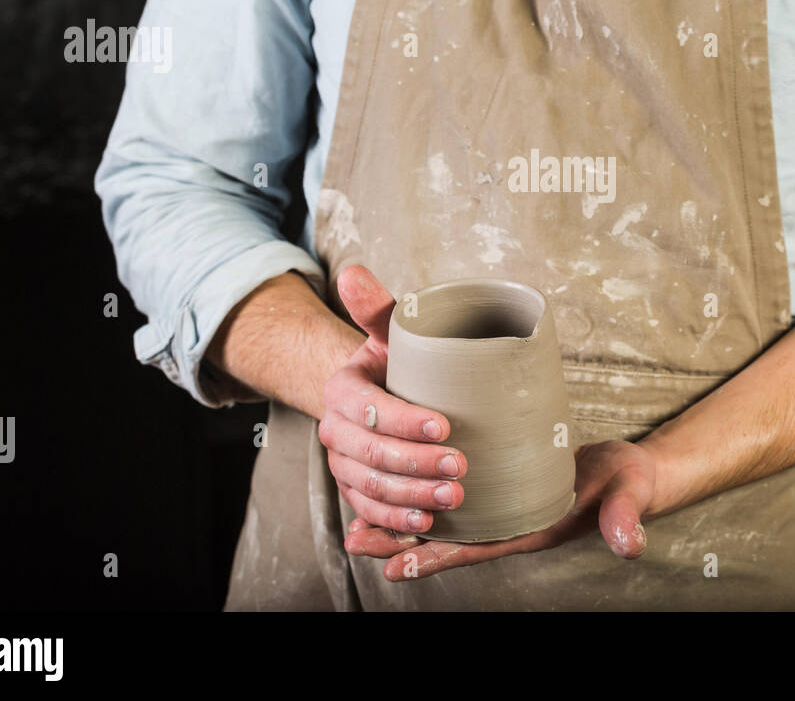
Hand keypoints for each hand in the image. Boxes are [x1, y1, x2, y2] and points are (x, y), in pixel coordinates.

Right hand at [317, 266, 467, 535]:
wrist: (391, 392)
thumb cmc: (402, 360)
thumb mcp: (396, 332)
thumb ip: (377, 306)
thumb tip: (351, 271)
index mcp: (342, 390)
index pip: (369, 410)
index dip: (404, 422)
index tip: (447, 425)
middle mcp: (335, 431)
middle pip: (369, 455)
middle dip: (414, 464)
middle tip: (460, 468)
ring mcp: (343, 465)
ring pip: (370, 488)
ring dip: (410, 497)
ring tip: (454, 497)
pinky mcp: (357, 492)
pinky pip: (369, 512)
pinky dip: (395, 521)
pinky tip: (427, 523)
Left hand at [345, 438, 657, 580]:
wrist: (627, 473)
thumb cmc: (625, 484)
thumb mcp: (626, 496)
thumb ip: (625, 518)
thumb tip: (630, 544)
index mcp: (530, 531)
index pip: (477, 549)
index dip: (438, 557)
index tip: (397, 566)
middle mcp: (507, 524)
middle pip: (446, 538)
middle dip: (400, 541)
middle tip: (354, 540)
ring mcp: (500, 507)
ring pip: (441, 518)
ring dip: (400, 519)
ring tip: (354, 523)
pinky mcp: (498, 483)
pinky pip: (452, 493)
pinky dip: (420, 490)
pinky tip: (391, 480)